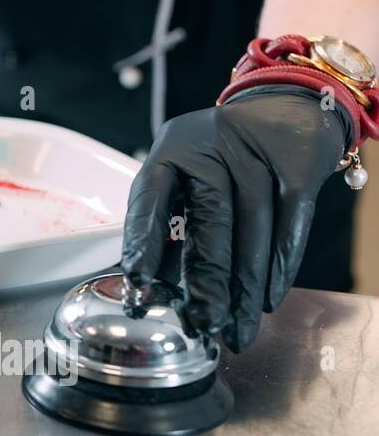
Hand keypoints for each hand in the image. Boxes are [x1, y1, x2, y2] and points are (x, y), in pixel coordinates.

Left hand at [121, 88, 347, 351]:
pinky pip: (291, 225)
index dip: (143, 240)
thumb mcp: (184, 172)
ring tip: (236, 331)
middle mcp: (211, 150)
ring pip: (253, 231)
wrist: (286, 105)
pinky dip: (281, 267)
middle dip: (206, 281)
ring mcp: (258, 156)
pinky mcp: (299, 167)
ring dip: (244, 289)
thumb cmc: (221, 154)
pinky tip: (269, 300)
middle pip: (210, 222)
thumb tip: (150, 284)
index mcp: (170, 151)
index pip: (150, 197)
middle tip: (200, 324)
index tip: (137, 281)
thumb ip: (168, 221)